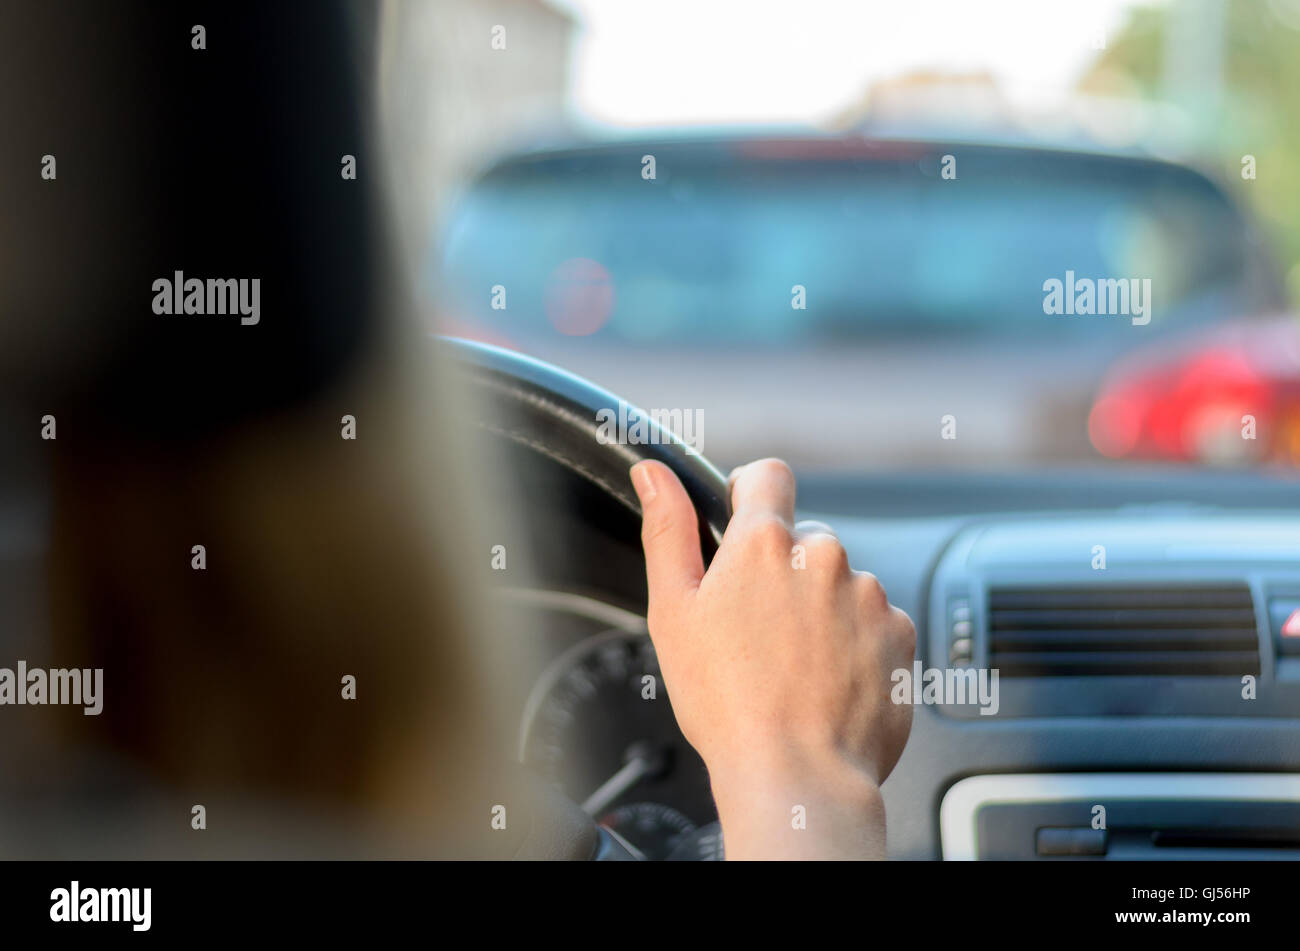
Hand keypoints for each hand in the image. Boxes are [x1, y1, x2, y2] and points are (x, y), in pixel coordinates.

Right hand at [629, 458, 914, 858]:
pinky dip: (854, 643)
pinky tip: (827, 681)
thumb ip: (667, 529)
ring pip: (840, 583)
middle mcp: (825, 556)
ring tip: (794, 667)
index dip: (751, 494)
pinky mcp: (899, 633)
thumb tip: (653, 471)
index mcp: (764, 544)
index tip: (742, 526)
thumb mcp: (673, 612)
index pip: (767, 475)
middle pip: (803, 541)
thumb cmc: (726, 702)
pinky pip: (873, 621)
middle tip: (757, 631)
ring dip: (820, 610)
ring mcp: (868, 594)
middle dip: (784, 573)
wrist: (797, 775)